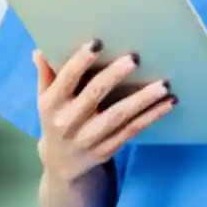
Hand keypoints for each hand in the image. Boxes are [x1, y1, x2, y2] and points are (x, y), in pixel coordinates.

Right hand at [33, 41, 176, 183]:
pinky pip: (132, 131)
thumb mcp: (45, 97)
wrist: (62, 164)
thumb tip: (39, 50)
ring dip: (142, 100)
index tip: (97, 42)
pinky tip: (167, 102)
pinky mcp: (106, 150)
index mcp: (51, 104)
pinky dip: (151, 116)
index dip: (80, 61)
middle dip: (114, 76)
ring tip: (163, 84)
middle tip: (134, 58)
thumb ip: (46, 73)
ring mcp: (88, 139)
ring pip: (118, 117)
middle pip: (93, 95)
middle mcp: (68, 122)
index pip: (65, 79)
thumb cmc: (56, 118)